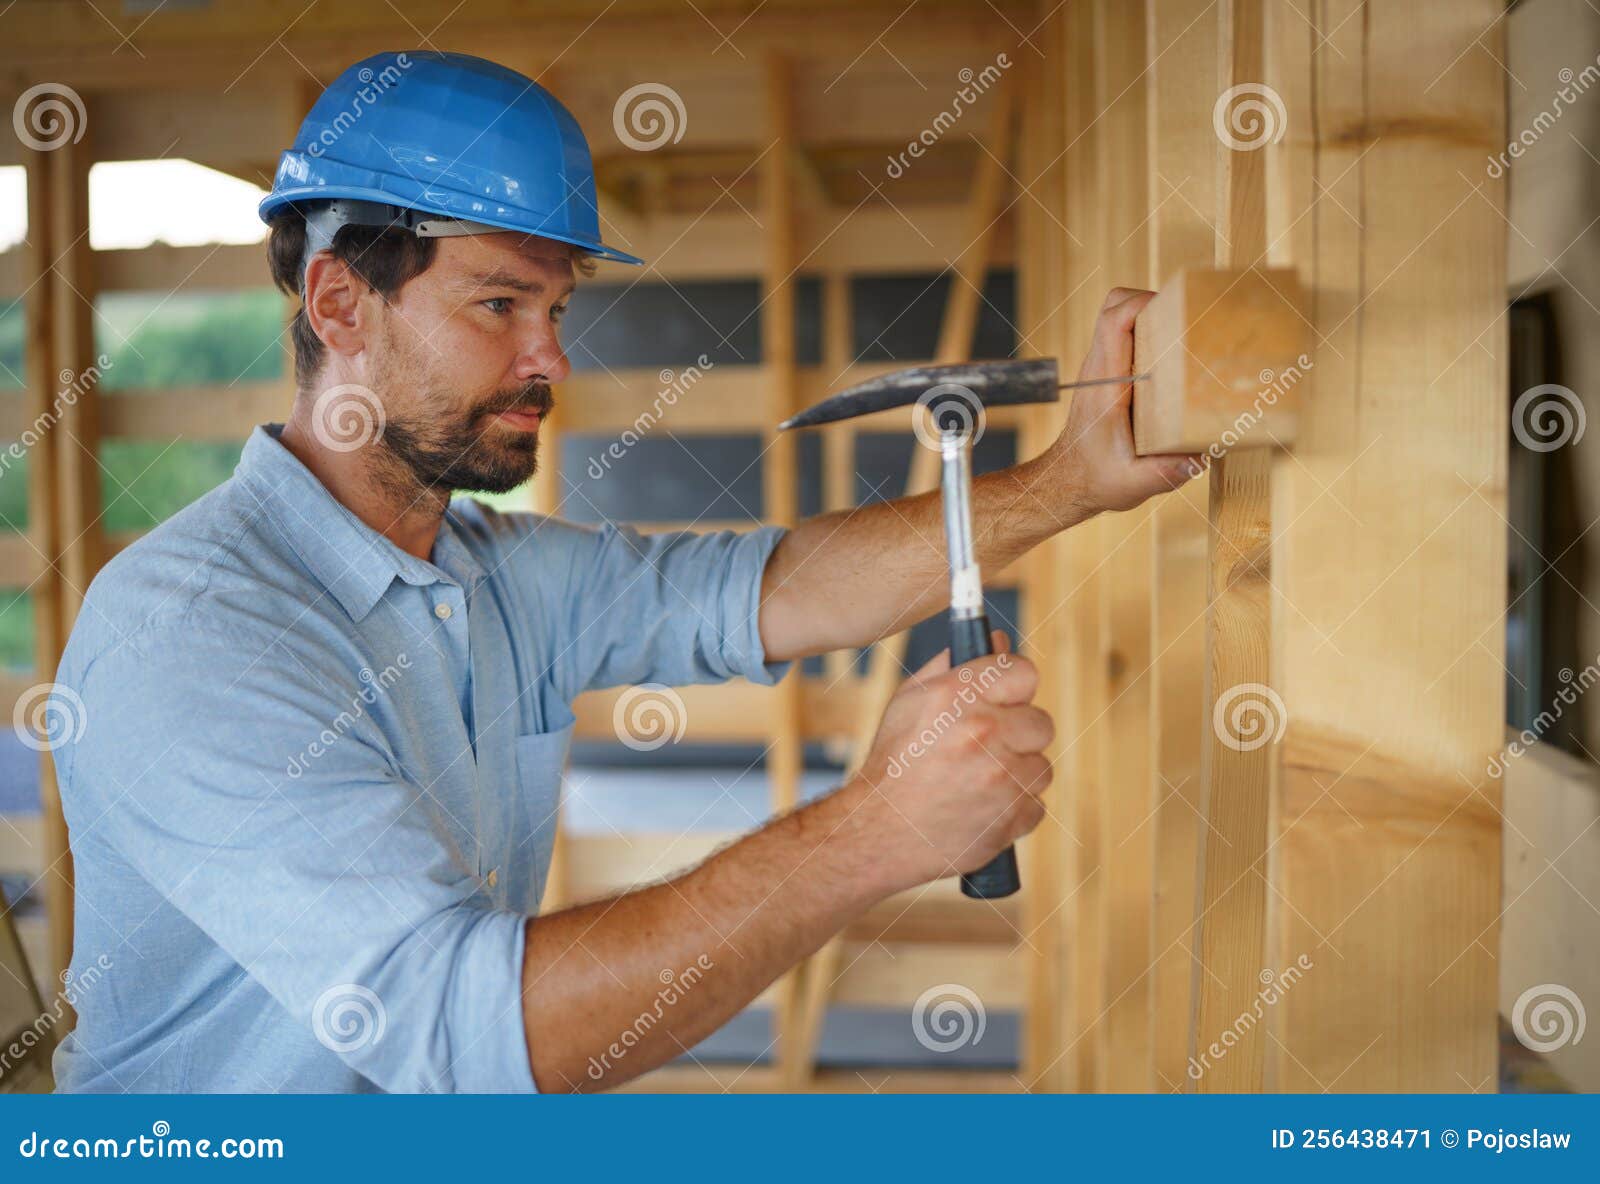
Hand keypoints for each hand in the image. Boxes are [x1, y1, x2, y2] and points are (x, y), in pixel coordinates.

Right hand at [847, 632, 1053, 892]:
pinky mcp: (1011, 817)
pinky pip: (1035, 805)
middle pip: (1041, 722)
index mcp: (958, 695)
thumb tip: (999, 640)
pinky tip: (981, 808)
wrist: (878, 831)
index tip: (1005, 699)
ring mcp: (1001, 777)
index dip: (1015, 687)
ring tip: (978, 782)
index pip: (1024, 672)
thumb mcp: (909, 701)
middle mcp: (984, 731)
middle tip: (986, 747)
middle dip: (1018, 735)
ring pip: (1041, 767)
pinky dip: (1013, 811)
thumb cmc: (894, 763)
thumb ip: (954, 665)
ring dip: (1017, 775)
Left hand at [1044, 287, 1202, 516]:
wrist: (1068, 480)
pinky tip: (1173, 355)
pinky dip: (1148, 330)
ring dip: (1150, 313)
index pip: (1113, 322)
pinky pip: (1125, 333)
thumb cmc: (1097, 478)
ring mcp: (1102, 367)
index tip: (1174, 310)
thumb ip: (1164, 472)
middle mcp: (1100, 368)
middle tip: (1185, 319)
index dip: (1143, 303)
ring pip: (1119, 314)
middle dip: (1152, 299)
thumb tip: (1198, 457)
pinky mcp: (1108, 372)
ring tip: (1183, 333)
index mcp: (1106, 385)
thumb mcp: (1132, 483)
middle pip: (1115, 305)